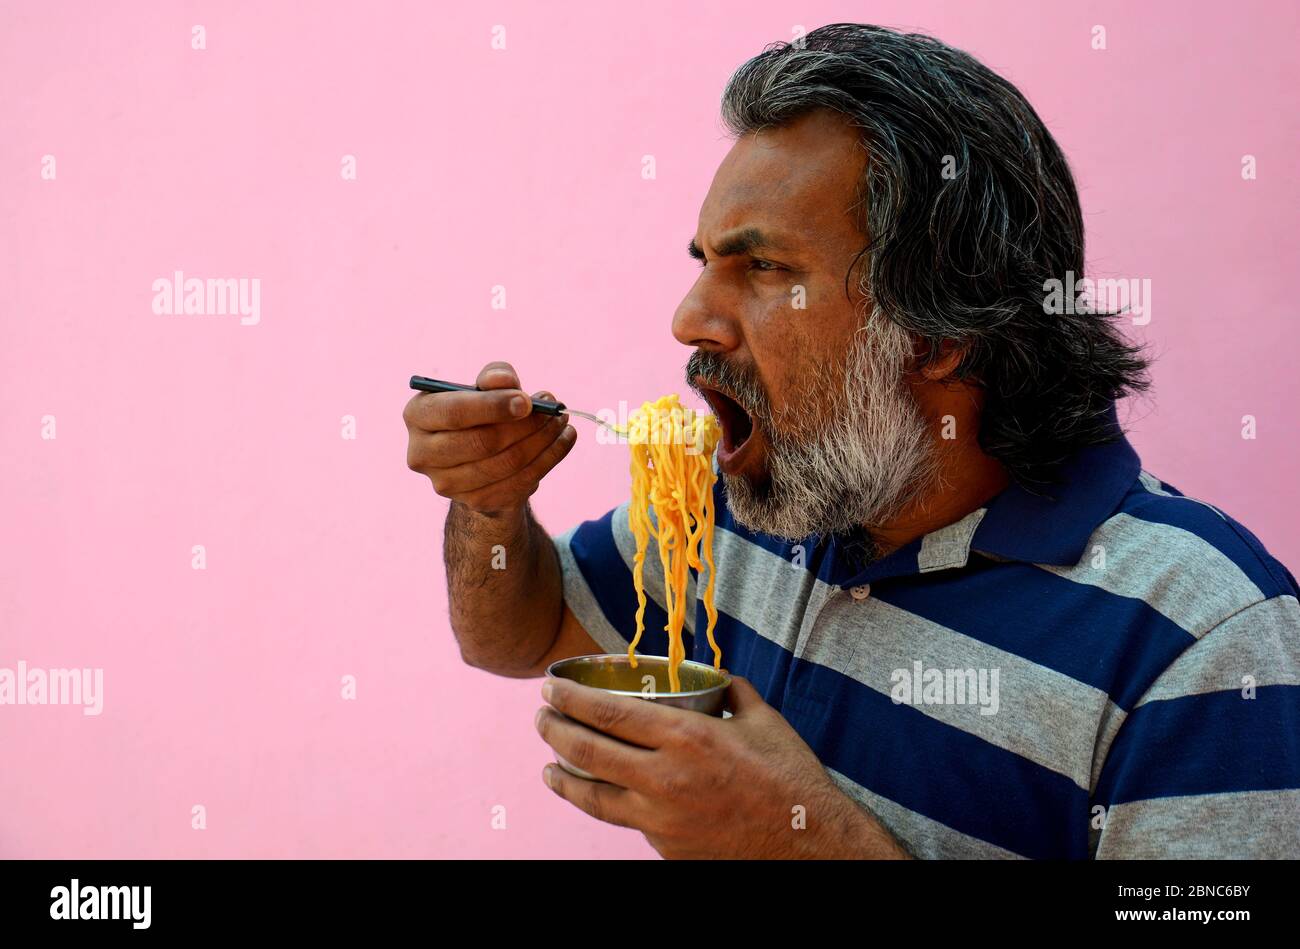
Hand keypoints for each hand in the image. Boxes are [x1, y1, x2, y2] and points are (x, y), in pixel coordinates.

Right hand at [404, 361, 576, 515]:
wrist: (478, 457)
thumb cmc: (479, 412)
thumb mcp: (484, 387)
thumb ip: (494, 376)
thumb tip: (506, 381)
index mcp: (418, 415)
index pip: (454, 412)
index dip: (493, 406)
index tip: (527, 401)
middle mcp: (422, 453)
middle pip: (482, 442)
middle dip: (525, 426)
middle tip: (554, 412)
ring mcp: (446, 484)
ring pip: (505, 464)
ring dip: (542, 442)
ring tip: (561, 423)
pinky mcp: (474, 502)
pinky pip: (519, 483)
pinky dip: (548, 460)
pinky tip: (563, 441)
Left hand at [535, 674, 910, 858]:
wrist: (807, 843)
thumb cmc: (789, 777)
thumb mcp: (762, 719)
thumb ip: (731, 691)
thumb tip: (713, 676)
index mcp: (686, 736)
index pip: (607, 712)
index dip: (570, 699)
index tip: (551, 687)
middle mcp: (664, 776)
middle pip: (587, 751)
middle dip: (553, 730)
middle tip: (540, 716)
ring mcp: (660, 818)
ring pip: (591, 796)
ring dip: (561, 774)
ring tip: (547, 763)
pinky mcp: (664, 847)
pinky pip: (624, 820)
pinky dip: (601, 804)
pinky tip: (591, 794)